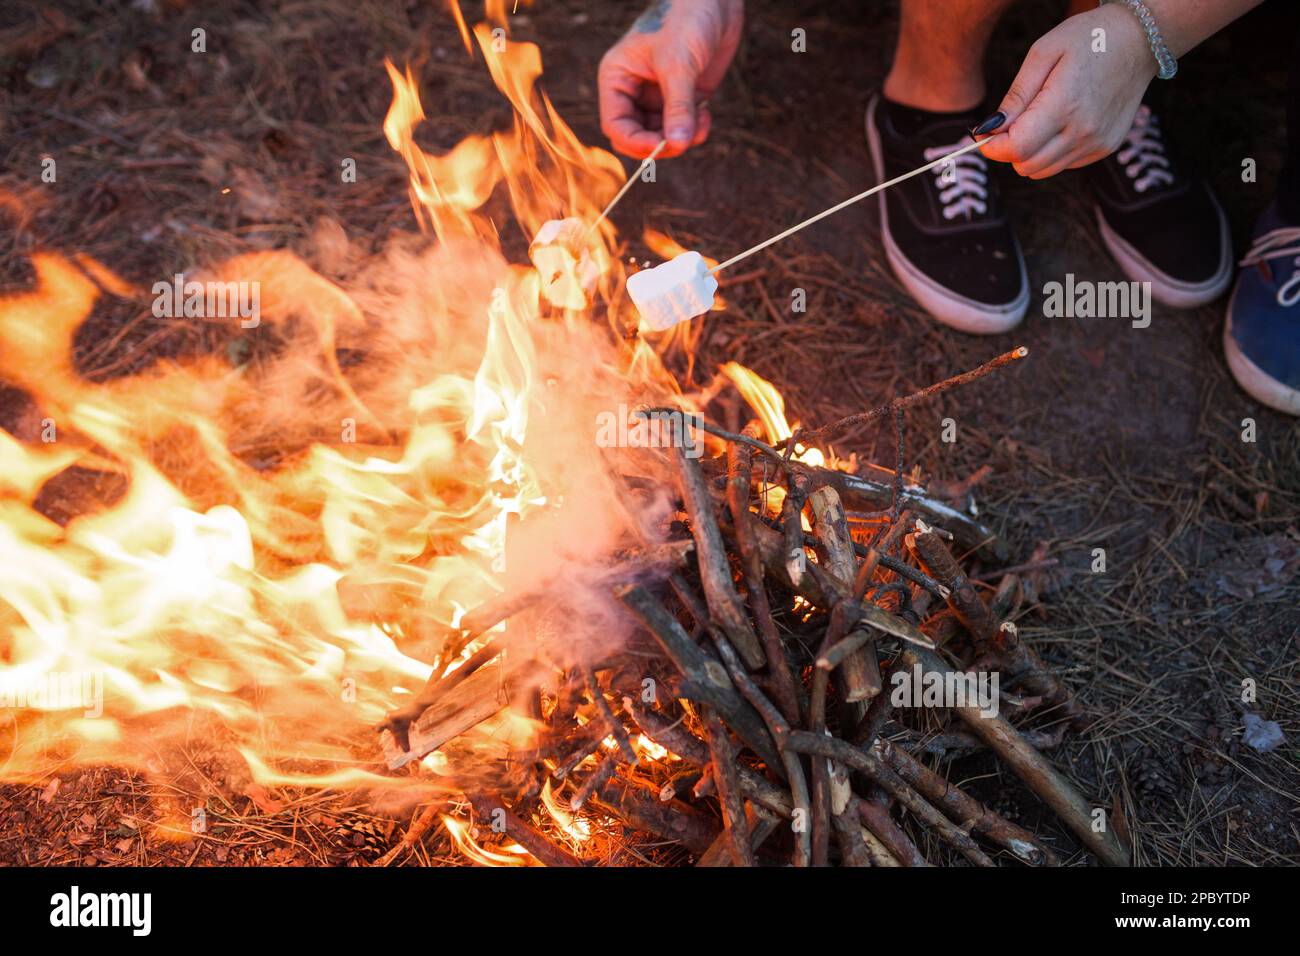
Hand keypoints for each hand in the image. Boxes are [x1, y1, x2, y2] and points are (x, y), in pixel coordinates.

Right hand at [598, 0, 743, 158]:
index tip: (661, 146)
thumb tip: (677, 144)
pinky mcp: (683, 99)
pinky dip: (694, 131)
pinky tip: (707, 115)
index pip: (615, 125)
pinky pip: (682, 128)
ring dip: (682, 139)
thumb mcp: (679, 65)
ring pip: (661, 137)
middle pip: (636, 137)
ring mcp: (659, 97)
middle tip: (682, 142)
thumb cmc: (686, 19)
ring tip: (701, 123)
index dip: (635, 142)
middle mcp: (634, 91)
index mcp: (617, 78)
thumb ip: (678, 107)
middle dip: (659, 145)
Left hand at [979, 5, 1157, 178]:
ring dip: (1030, 152)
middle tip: (1010, 123)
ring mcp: (1097, 143)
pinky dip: (1052, 150)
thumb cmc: (1088, 39)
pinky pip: (1064, 163)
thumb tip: (988, 129)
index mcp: (1065, 105)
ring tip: (1038, 119)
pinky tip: (1061, 122)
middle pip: (1026, 166)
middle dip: (1009, 150)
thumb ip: (1015, 97)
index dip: (992, 146)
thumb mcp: (1043, 54)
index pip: (1016, 148)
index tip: (983, 133)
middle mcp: (1083, 131)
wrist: (1141, 39)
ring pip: (1043, 170)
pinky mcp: (1106, 147)